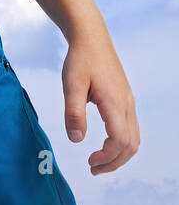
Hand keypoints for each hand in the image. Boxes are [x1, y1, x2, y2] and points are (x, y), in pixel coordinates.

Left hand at [61, 31, 139, 173]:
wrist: (91, 37)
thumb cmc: (80, 59)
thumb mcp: (71, 84)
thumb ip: (73, 112)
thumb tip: (76, 140)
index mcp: (115, 102)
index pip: (120, 140)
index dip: (107, 157)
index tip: (89, 162)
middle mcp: (127, 104)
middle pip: (131, 145)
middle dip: (114, 162)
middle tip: (93, 168)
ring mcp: (128, 102)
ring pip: (134, 138)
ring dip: (119, 154)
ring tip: (98, 160)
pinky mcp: (125, 99)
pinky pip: (130, 128)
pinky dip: (121, 142)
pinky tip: (104, 143)